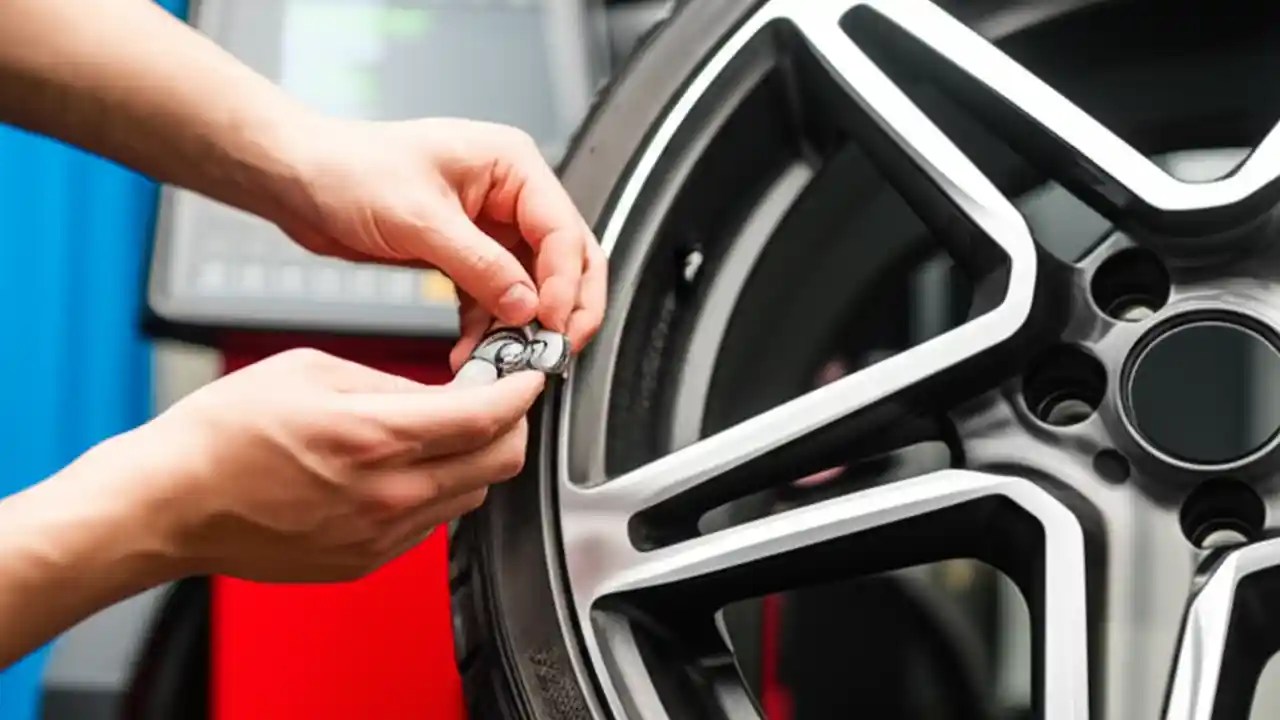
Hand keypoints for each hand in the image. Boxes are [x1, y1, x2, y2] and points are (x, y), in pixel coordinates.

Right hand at [112, 348, 543, 582]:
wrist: (173, 502)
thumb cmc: (223, 436)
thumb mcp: (311, 370)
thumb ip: (389, 382)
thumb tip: (437, 391)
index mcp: (376, 437)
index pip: (487, 418)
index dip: (522, 392)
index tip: (529, 376)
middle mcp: (388, 494)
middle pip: (496, 463)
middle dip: (510, 425)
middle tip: (497, 400)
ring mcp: (380, 535)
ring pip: (469, 495)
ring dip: (474, 460)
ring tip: (446, 431)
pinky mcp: (367, 560)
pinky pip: (430, 523)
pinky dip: (436, 490)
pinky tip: (406, 467)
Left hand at [274, 117, 606, 367]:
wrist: (298, 179)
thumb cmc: (348, 169)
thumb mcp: (420, 219)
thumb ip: (480, 265)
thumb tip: (527, 305)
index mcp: (512, 165)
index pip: (562, 230)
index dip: (563, 282)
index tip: (549, 322)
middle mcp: (510, 194)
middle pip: (565, 259)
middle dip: (562, 308)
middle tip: (553, 349)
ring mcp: (491, 226)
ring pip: (534, 286)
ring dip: (522, 325)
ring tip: (504, 359)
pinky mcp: (467, 255)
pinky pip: (497, 299)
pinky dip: (490, 329)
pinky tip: (472, 352)